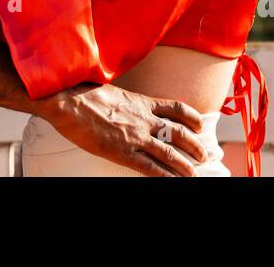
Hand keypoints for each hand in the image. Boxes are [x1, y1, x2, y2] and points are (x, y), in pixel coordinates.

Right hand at [35, 83, 210, 176]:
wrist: (68, 101)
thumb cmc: (84, 94)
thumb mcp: (113, 92)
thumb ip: (127, 102)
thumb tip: (126, 105)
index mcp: (141, 102)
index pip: (176, 108)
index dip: (192, 117)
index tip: (200, 124)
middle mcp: (144, 119)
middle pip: (179, 132)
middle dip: (195, 145)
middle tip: (204, 154)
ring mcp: (135, 137)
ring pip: (169, 153)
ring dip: (184, 165)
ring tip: (193, 173)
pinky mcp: (123, 153)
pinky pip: (150, 168)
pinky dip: (165, 176)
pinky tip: (173, 181)